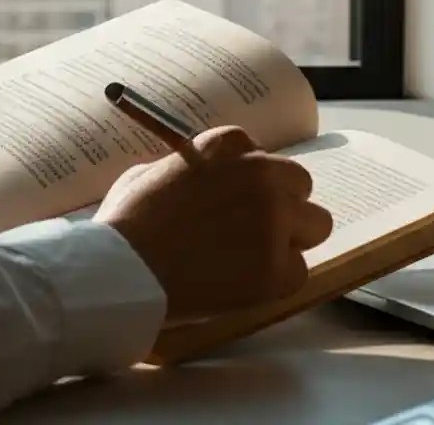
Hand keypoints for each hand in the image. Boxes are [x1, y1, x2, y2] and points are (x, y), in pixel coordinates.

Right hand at [94, 126, 333, 324]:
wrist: (117, 272)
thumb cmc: (124, 226)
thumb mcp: (151, 174)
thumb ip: (192, 171)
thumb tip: (206, 181)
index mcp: (229, 146)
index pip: (265, 159)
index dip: (253, 185)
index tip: (236, 203)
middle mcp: (261, 175)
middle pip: (300, 184)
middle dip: (283, 206)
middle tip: (253, 234)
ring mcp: (275, 220)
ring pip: (316, 224)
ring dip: (291, 241)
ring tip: (254, 261)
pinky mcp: (279, 266)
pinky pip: (299, 272)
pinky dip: (276, 282)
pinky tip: (243, 287)